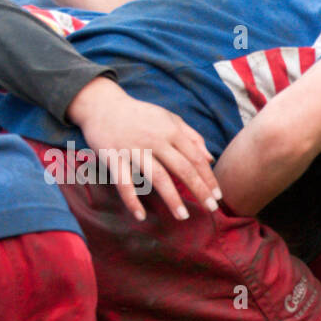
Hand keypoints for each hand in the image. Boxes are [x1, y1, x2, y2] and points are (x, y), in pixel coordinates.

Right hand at [66, 77, 219, 220]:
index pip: (196, 158)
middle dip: (199, 190)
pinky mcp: (114, 157)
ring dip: (172, 199)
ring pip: (158, 177)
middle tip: (211, 209)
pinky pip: (124, 183)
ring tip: (183, 216)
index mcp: (171, 131)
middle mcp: (155, 140)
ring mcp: (134, 149)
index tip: (218, 196)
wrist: (102, 104)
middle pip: (183, 169)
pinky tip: (140, 216)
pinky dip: (132, 200)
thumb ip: (191, 137)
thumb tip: (210, 158)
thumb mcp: (169, 119)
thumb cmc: (140, 115)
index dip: (208, 178)